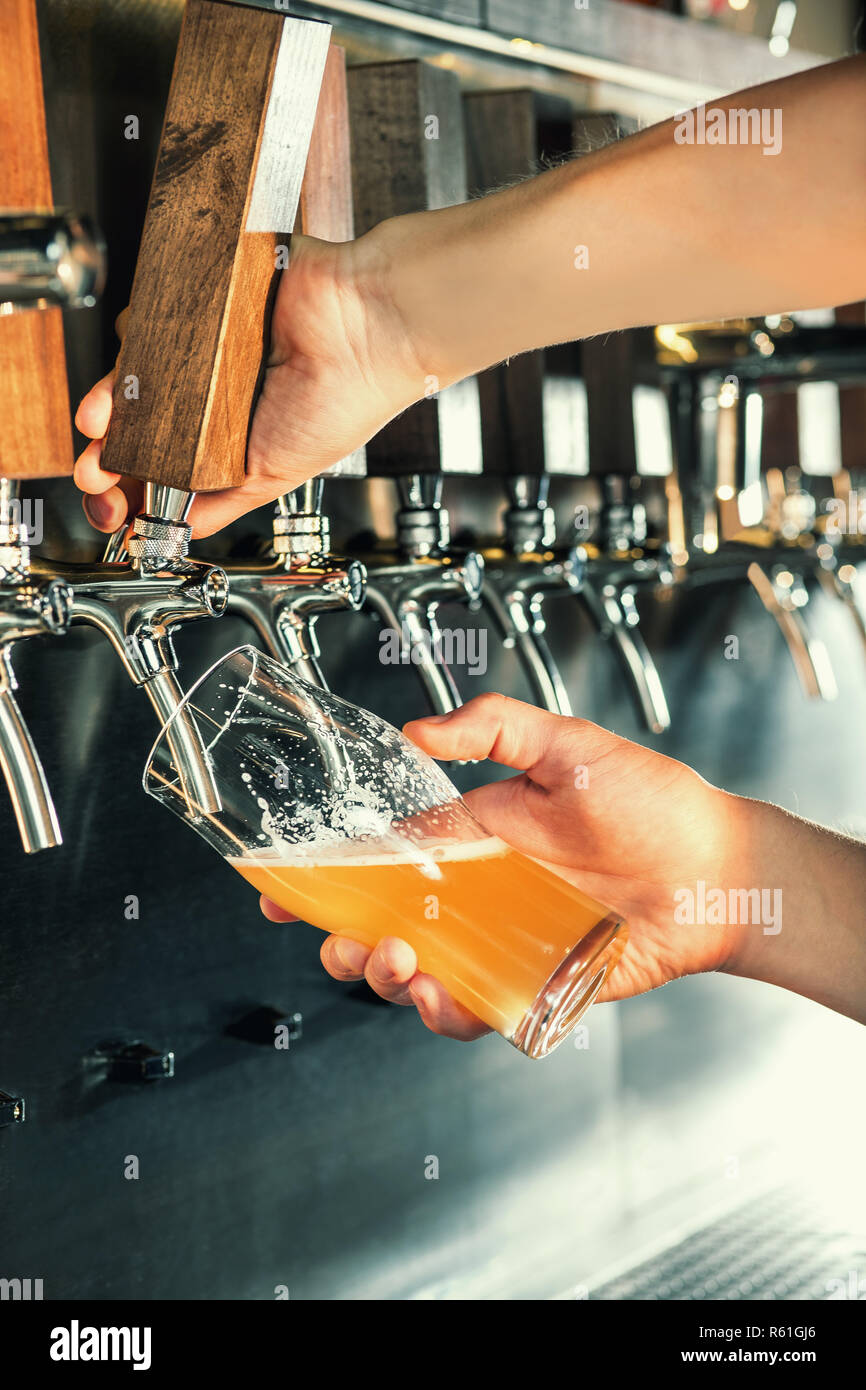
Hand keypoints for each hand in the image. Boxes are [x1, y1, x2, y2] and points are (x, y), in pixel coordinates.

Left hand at [73, 230, 428, 537]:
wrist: (368, 328)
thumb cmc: (344, 400)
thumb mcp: (273, 477)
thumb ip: (220, 503)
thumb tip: (175, 530)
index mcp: (234, 441)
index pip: (164, 471)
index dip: (129, 491)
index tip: (111, 509)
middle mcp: (216, 396)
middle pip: (139, 424)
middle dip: (105, 451)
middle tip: (92, 468)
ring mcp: (207, 348)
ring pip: (138, 373)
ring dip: (108, 397)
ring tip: (100, 416)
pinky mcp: (203, 303)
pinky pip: (154, 315)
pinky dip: (137, 335)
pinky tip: (139, 358)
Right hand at [262, 693, 744, 1040]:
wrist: (717, 869)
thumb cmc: (652, 802)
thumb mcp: (570, 745)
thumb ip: (496, 726)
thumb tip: (417, 729)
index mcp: (473, 835)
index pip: (385, 857)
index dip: (329, 875)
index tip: (281, 890)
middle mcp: (478, 893)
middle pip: (385, 924)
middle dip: (345, 939)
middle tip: (341, 941)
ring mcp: (501, 941)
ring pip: (418, 972)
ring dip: (386, 976)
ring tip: (393, 961)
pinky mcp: (533, 983)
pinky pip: (474, 1008)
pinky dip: (446, 1011)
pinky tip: (439, 996)